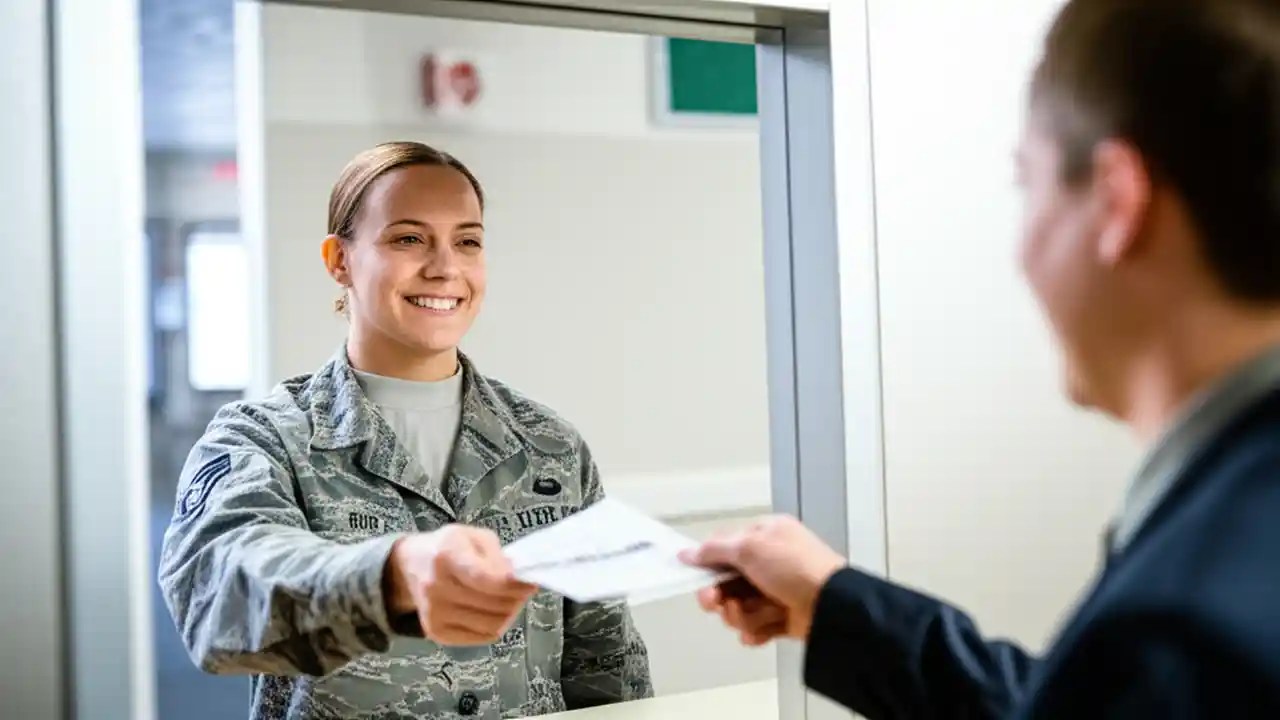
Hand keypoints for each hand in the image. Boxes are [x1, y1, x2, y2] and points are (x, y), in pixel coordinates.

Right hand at [384, 525, 536, 644]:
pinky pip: (480, 637)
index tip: (530, 583)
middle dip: (516, 598)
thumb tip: (518, 580)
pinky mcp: (436, 632)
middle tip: (523, 591)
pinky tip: (494, 612)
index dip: (515, 586)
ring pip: (491, 624)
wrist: (411, 566)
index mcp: (447, 555)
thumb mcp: (474, 537)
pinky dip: (495, 626)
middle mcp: (436, 587)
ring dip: (509, 613)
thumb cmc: (449, 547)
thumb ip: (498, 556)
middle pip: (493, 604)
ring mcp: (434, 613)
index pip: (488, 580)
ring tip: (511, 601)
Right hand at [680, 515, 845, 644]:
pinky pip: (756, 626)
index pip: (725, 548)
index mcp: (765, 536)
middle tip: (714, 602)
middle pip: (728, 582)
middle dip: (718, 595)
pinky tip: (758, 632)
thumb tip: (686, 552)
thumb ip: (715, 550)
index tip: (695, 577)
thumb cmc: (793, 567)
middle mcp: (770, 562)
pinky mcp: (782, 618)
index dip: (708, 564)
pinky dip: (755, 631)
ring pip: (739, 607)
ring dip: (740, 615)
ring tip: (752, 615)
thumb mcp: (750, 547)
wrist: (831, 605)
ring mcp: (776, 592)